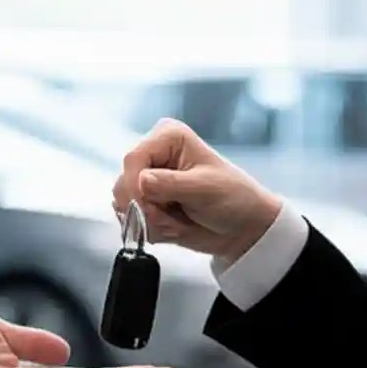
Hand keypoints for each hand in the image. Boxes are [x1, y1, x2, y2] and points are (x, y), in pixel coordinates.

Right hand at [113, 118, 282, 264]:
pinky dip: (152, 230)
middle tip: (171, 218)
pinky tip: (175, 227)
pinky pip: (132, 221)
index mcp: (168, 138)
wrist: (243, 228)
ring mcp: (148, 182)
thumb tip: (141, 182)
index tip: (147, 208)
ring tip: (179, 222)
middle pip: (123, 183)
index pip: (133, 159)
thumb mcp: (204, 188)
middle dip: (145, 208)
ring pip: (124, 205)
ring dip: (150, 221)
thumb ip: (170, 184)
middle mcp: (154, 156)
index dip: (134, 186)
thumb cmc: (233, 198)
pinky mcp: (147, 205)